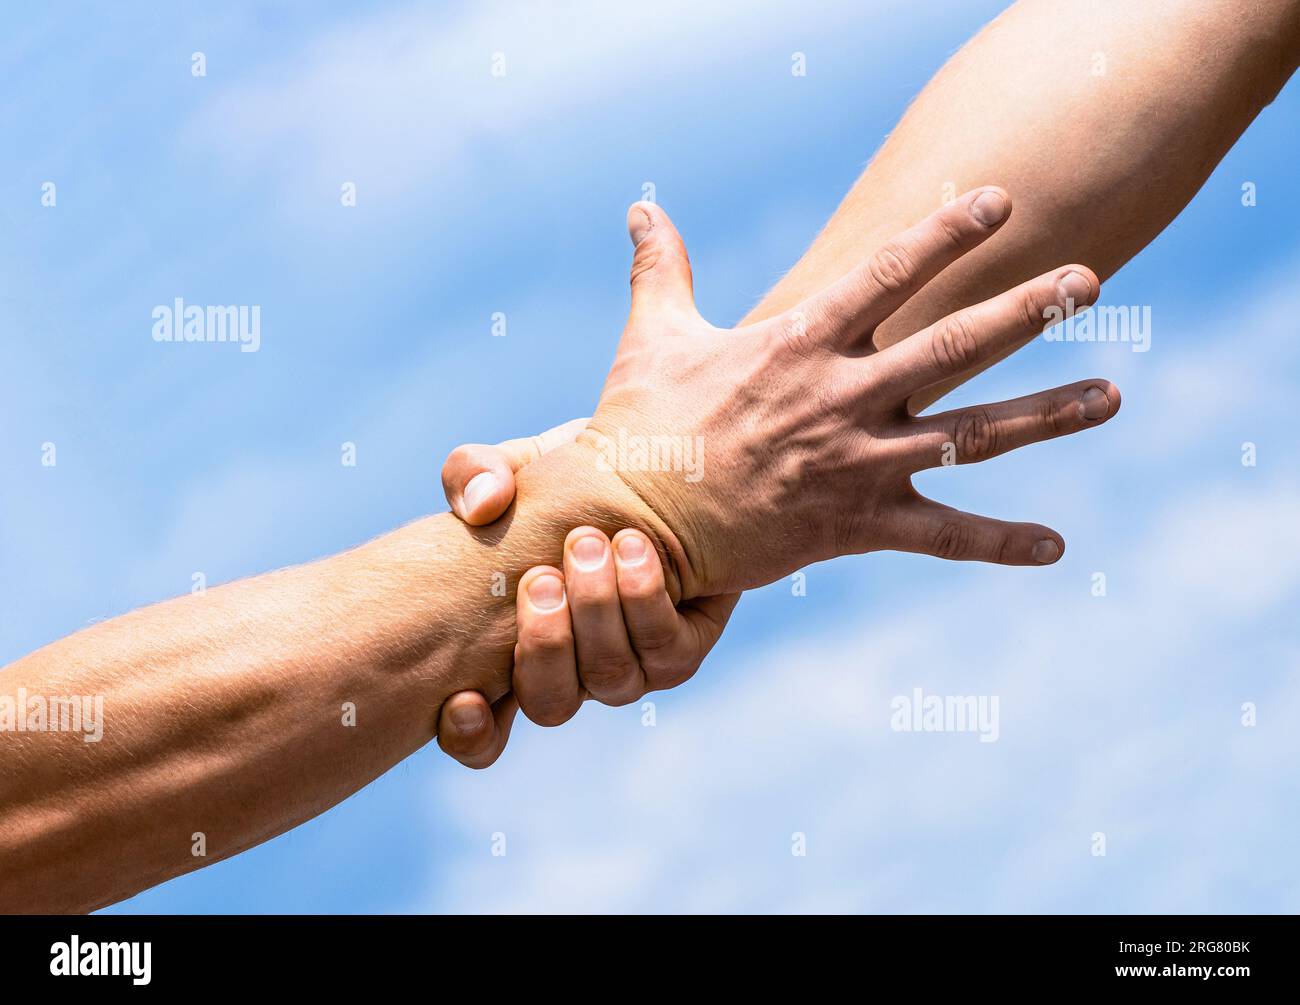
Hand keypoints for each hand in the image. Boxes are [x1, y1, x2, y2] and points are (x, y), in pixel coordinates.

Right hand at [437, 425, 739, 767]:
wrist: (650, 471)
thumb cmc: (563, 478)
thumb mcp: (511, 468)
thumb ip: (475, 474)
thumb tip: (484, 506)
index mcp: (513, 652)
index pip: (482, 732)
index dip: (471, 733)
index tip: (466, 697)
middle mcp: (571, 673)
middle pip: (550, 703)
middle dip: (543, 643)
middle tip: (542, 576)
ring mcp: (628, 667)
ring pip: (610, 678)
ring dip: (597, 613)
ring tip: (592, 543)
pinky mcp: (682, 646)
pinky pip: (667, 655)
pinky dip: (646, 601)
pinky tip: (634, 550)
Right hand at [563, 189, 1118, 595]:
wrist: (634, 522)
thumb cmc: (640, 427)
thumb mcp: (651, 337)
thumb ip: (662, 268)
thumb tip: (640, 209)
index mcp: (799, 342)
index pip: (887, 273)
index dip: (946, 232)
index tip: (999, 201)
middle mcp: (842, 396)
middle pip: (954, 344)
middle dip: (1026, 309)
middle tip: (1088, 280)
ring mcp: (857, 462)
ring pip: (971, 433)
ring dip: (1047, 414)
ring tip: (1113, 394)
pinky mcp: (857, 524)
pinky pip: (942, 534)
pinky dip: (999, 542)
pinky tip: (1056, 546)